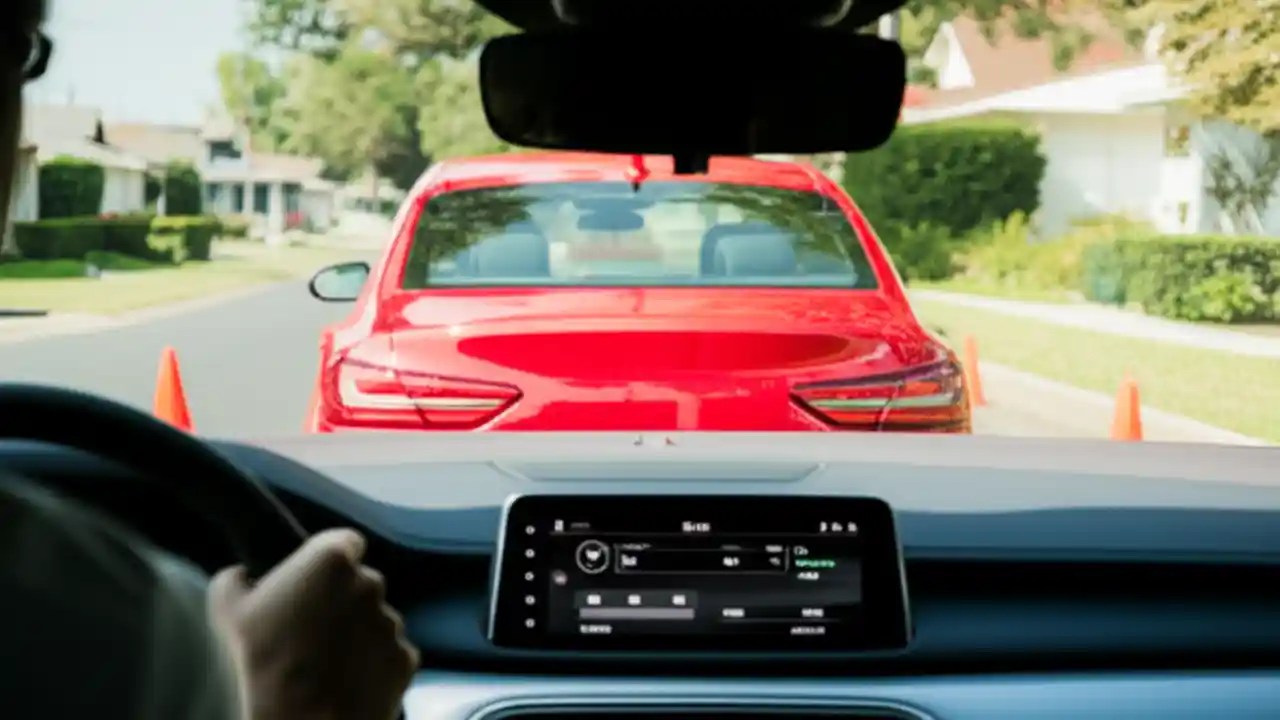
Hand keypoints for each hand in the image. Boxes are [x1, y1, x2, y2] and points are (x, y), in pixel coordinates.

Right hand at [208, 528, 418, 719]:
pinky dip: (374, 664)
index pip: (345, 543)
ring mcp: (392, 621)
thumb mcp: (229, 610)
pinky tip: (345, 680)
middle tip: (313, 630)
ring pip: (377, 619)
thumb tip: (241, 574)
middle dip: (343, 600)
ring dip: (358, 634)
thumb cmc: (262, 662)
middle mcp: (370, 583)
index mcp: (331, 559)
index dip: (331, 561)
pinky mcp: (405, 656)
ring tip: (326, 662)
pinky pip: (389, 653)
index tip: (317, 580)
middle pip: (362, 582)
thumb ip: (235, 578)